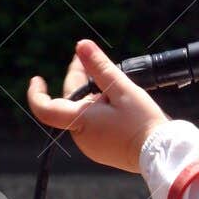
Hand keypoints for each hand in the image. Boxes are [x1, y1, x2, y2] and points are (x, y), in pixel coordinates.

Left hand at [26, 39, 170, 172]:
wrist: (161, 154)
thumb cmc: (142, 122)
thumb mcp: (121, 88)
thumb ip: (99, 66)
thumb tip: (81, 45)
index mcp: (80, 121)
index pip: (44, 108)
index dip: (37, 92)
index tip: (38, 79)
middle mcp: (81, 137)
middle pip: (72, 103)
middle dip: (81, 81)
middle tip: (95, 61)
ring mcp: (92, 147)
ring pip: (84, 114)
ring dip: (93, 96)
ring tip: (115, 84)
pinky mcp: (102, 151)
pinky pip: (95, 127)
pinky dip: (101, 112)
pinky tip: (119, 104)